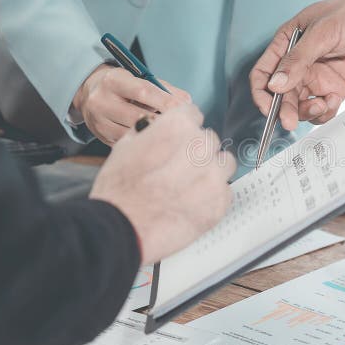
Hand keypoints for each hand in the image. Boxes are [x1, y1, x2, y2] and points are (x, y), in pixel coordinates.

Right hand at [73, 64, 191, 144]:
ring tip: (167, 130)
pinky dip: (143, 140)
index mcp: (113, 80)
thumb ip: (164, 89)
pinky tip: (151, 137)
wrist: (90, 94)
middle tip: (180, 124)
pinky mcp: (101, 136)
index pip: (143, 91)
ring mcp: (99, 121)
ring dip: (153, 132)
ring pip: (133, 132)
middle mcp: (102, 100)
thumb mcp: (140, 79)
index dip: (165, 101)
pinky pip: (127, 142)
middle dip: (161, 121)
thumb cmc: (124, 86)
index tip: (183, 109)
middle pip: (138, 115)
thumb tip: (186, 102)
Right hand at [90, 103, 235, 264]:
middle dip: (196, 151)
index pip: (193, 114)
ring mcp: (213, 175)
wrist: (121, 229)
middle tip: (179, 168)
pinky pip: (225, 189)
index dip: (183, 128)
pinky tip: (193, 202)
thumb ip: (151, 132)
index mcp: (177, 127)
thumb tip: (160, 128)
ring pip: (224, 162)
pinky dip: (212, 195)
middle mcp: (200, 147)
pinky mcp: (220, 201)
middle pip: (209, 140)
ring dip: (212, 170)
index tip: (179, 139)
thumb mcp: (125, 147)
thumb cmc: (119, 191)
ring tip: (190, 185)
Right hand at [250, 0, 344, 129]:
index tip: (269, 109)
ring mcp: (319, 76)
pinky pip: (322, 108)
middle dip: (284, 109)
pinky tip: (334, 100)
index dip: (262, 93)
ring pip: (300, 105)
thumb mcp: (324, 33)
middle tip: (290, 122)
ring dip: (306, 112)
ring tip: (321, 105)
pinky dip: (325, 112)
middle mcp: (301, 62)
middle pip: (281, 95)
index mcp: (288, 43)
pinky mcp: (337, 87)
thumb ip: (298, 59)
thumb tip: (275, 85)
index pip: (263, 72)